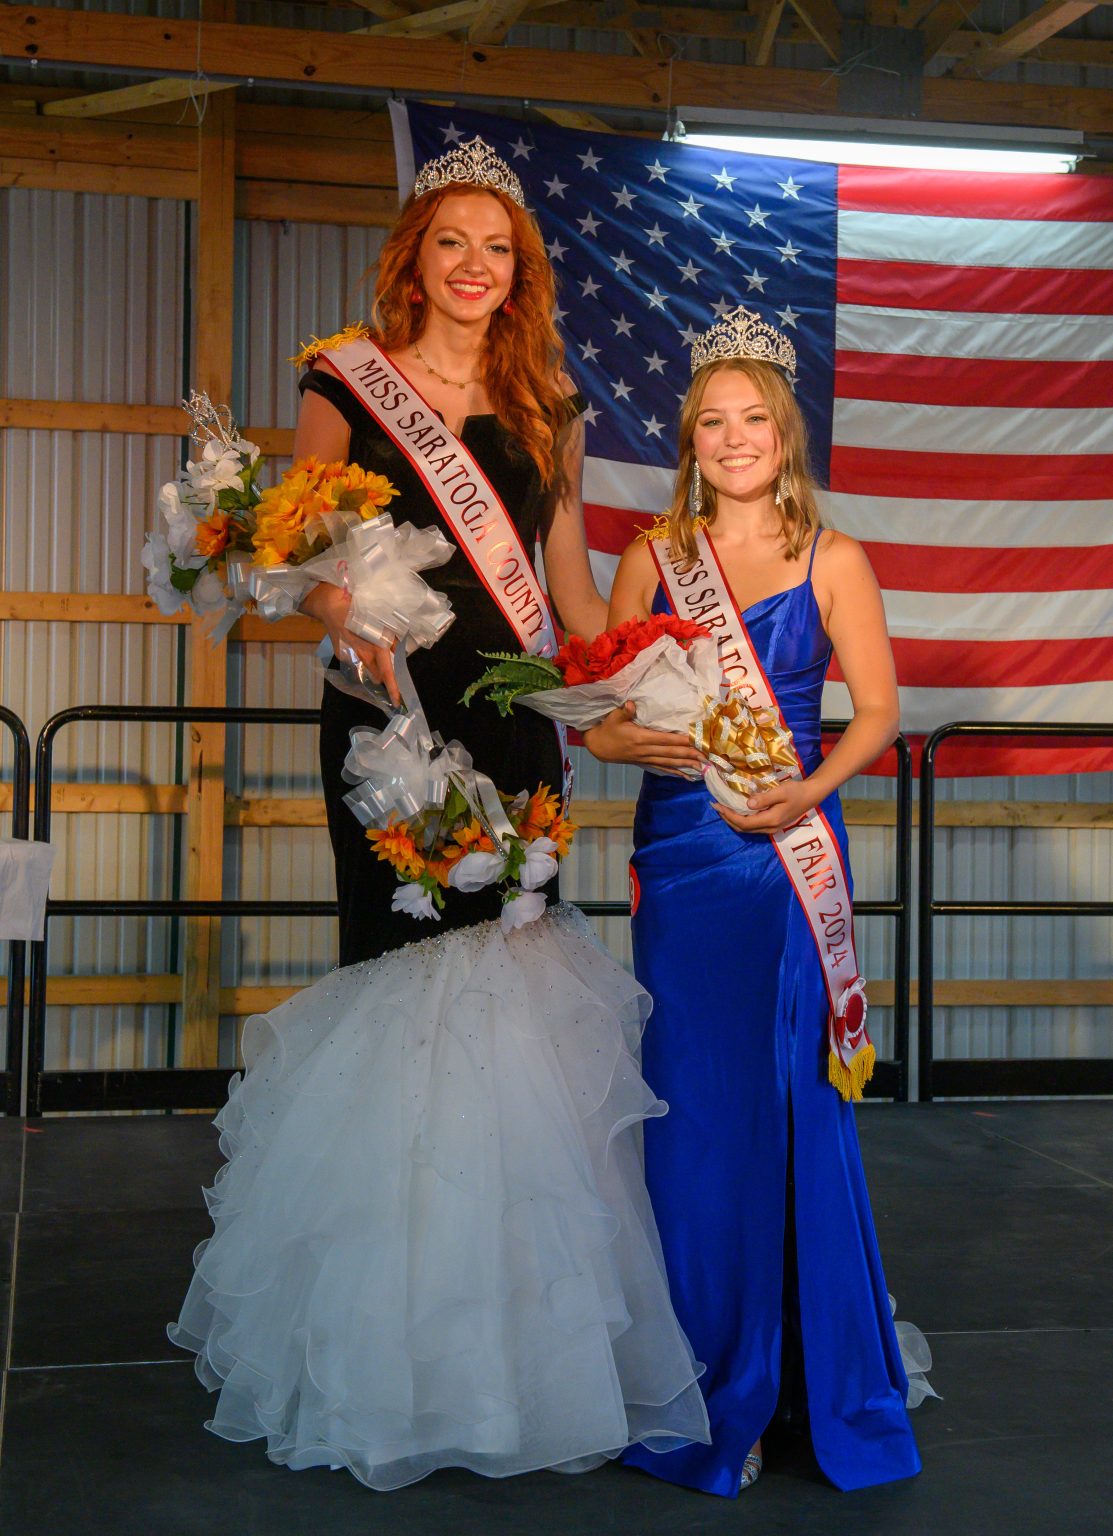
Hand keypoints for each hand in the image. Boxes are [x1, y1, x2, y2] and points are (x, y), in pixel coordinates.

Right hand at [301, 582, 400, 705]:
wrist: (330, 604)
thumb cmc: (358, 608)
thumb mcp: (381, 620)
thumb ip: (391, 638)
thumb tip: (397, 650)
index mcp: (375, 647)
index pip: (386, 673)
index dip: (393, 688)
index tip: (398, 701)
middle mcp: (362, 655)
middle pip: (377, 674)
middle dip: (384, 674)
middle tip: (389, 666)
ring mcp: (350, 656)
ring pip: (367, 668)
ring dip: (373, 664)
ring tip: (372, 650)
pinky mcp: (341, 654)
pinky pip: (355, 660)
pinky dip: (360, 655)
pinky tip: (358, 642)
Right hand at [583, 702, 703, 775]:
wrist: (598, 746)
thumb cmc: (607, 729)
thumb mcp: (613, 718)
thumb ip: (624, 711)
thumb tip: (630, 704)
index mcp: (640, 738)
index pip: (665, 740)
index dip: (681, 741)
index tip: (696, 740)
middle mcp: (645, 750)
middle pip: (671, 753)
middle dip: (690, 754)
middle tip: (707, 755)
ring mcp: (645, 758)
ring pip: (669, 763)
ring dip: (686, 765)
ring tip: (702, 767)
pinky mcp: (644, 763)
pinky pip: (662, 768)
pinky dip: (675, 772)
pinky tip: (687, 776)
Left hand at [713, 777, 815, 832]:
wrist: (811, 795)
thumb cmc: (797, 791)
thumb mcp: (781, 791)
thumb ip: (765, 798)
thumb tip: (748, 804)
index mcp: (771, 820)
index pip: (744, 822)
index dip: (729, 815)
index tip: (718, 805)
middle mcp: (769, 828)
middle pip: (743, 828)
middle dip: (727, 818)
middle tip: (716, 806)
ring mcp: (771, 828)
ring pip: (747, 829)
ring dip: (733, 820)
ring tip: (722, 808)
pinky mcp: (772, 825)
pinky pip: (752, 826)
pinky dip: (741, 820)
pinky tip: (736, 810)